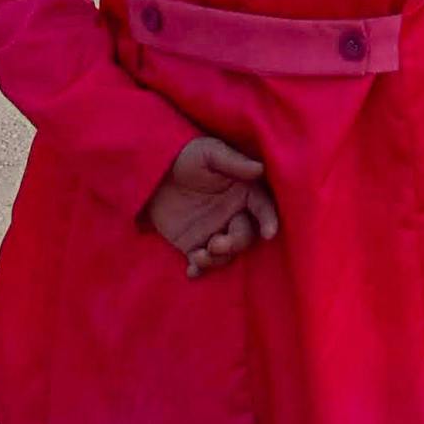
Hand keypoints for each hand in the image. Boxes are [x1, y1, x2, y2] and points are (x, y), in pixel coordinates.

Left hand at [145, 131, 278, 277]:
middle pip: (245, 235)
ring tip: (200, 255)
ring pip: (226, 253)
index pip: (262, 207)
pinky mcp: (193, 244)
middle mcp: (233, 214)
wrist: (154, 172)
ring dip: (217, 259)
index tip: (268, 233)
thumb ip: (233, 162)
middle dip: (235, 243)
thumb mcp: (209, 153)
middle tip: (216, 243)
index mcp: (243, 191)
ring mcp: (214, 231)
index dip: (268, 220)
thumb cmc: (187, 156)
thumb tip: (260, 169)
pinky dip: (199, 269)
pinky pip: (201, 262)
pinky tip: (191, 270)